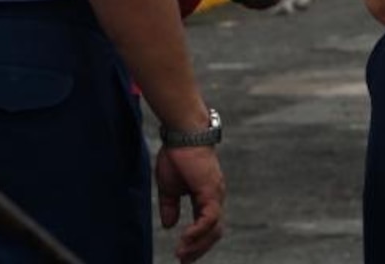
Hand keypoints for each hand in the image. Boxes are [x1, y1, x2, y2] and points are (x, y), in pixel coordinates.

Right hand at [155, 144, 225, 261]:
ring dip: (198, 245)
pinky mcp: (211, 190)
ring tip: (182, 254)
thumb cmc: (176, 155)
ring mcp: (215, 194)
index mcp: (206, 197)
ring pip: (215, 229)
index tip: (182, 255)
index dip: (196, 242)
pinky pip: (210, 218)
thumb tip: (169, 226)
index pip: (207, 226)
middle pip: (214, 232)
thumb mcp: (168, 188)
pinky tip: (184, 238)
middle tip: (183, 260)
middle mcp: (215, 197)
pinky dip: (198, 231)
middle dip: (199, 249)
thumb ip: (170, 207)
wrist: (182, 134)